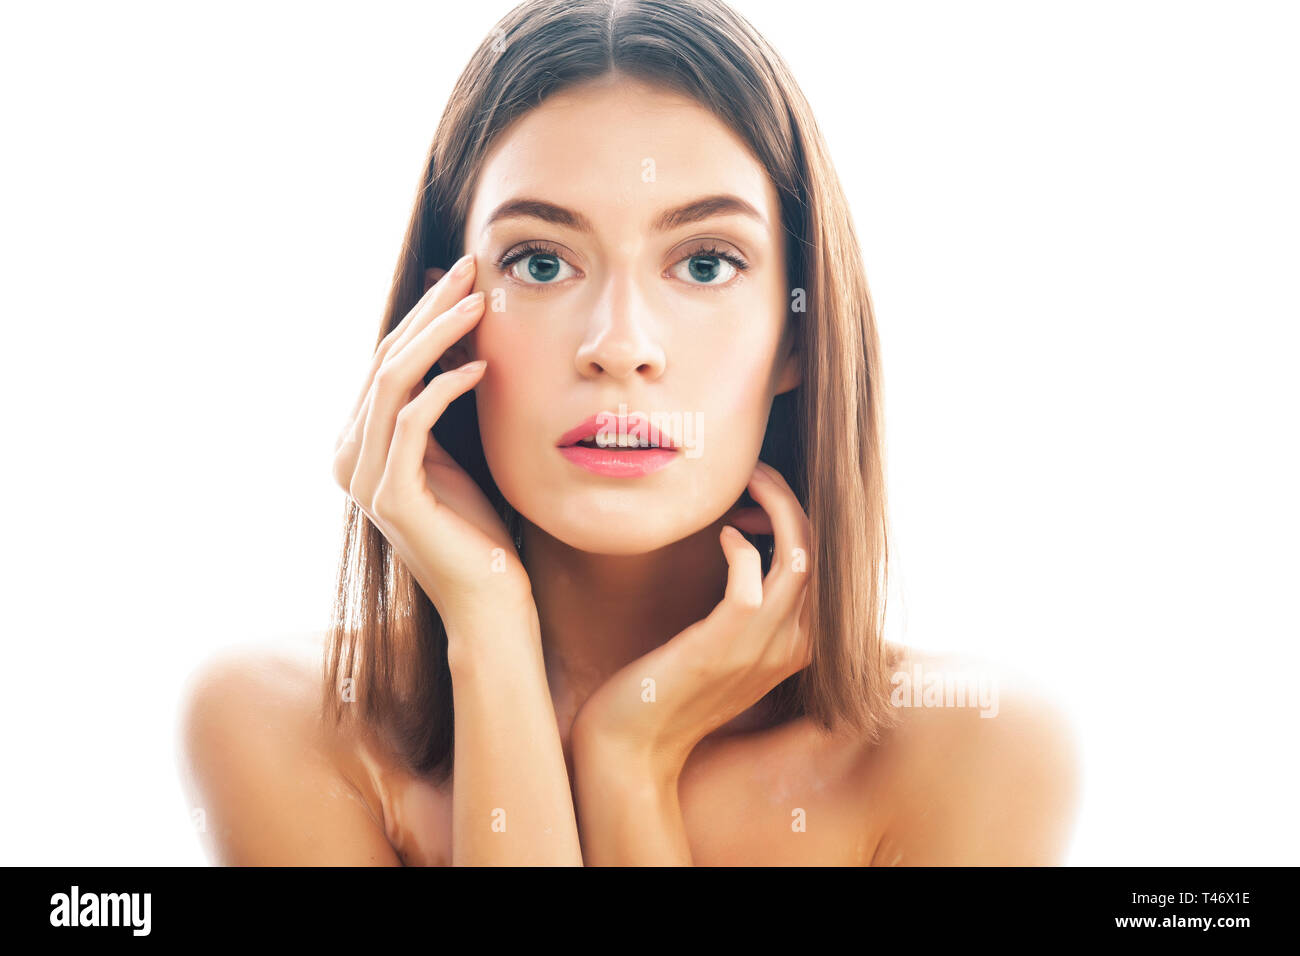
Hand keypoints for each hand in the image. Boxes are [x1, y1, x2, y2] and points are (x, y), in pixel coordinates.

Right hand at [331, 255, 531, 627]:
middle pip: (386, 362)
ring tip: (479, 304)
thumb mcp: (454, 448)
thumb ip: (440, 400)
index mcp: (358, 442)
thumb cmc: (478, 524)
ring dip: (439, 336)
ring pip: (395, 383)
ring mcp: (365, 478)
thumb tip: (452, 339)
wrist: (488, 597)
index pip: (387, 361)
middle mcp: (348, 456)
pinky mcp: (391, 496)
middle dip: (429, 310)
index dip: (422, 314)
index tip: (463, 275)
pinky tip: (480, 367)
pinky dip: (444, 388)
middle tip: (470, 269)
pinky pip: (412, 423)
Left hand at [570, 460, 813, 779]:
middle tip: (756, 473)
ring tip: (746, 483)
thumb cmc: (670, 691)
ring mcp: (763, 646)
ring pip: (798, 555)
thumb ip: (748, 611)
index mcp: (799, 646)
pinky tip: (719, 537)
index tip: (757, 503)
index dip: (797, 521)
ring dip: (775, 504)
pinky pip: (751, 578)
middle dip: (792, 499)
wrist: (633, 747)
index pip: (826, 566)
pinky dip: (739, 545)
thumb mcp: (726, 649)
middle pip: (820, 552)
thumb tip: (748, 550)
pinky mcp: (723, 643)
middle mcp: (793, 646)